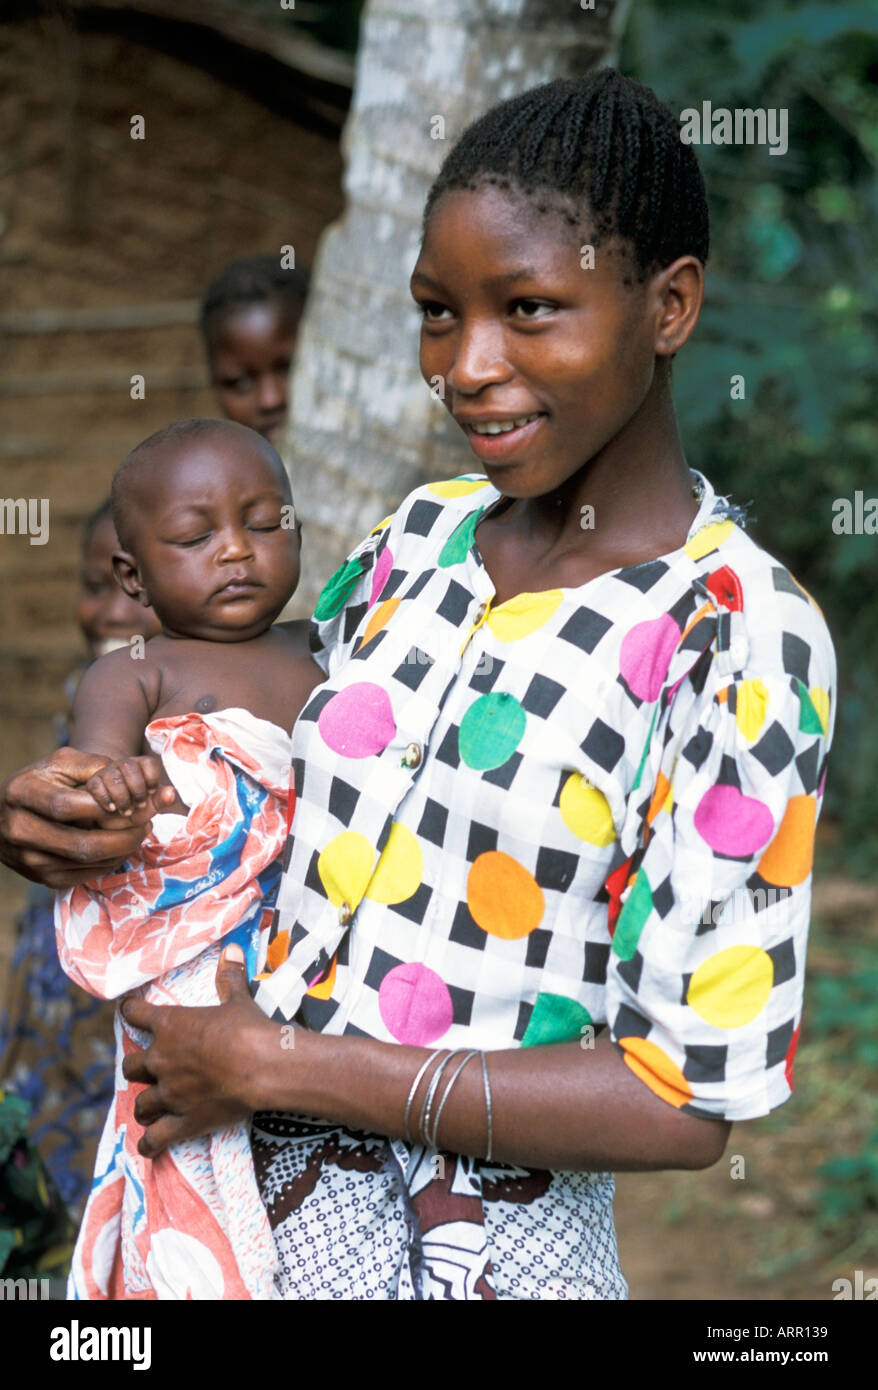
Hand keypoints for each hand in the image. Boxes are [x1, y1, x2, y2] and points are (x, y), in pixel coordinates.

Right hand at [0, 747, 171, 887]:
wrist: (11, 814)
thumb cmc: (43, 781)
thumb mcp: (61, 762)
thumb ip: (93, 765)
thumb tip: (129, 775)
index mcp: (20, 794)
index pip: (67, 806)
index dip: (104, 806)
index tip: (131, 802)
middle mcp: (19, 830)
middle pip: (81, 843)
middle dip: (124, 834)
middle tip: (147, 821)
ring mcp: (29, 859)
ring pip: (87, 861)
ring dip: (123, 848)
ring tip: (139, 829)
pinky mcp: (43, 879)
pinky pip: (86, 874)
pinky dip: (112, 860)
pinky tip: (122, 844)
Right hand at [85, 754, 165, 817]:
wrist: (112, 819)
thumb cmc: (134, 810)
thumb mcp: (149, 808)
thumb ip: (161, 800)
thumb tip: (171, 792)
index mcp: (141, 767)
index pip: (148, 762)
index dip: (151, 778)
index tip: (151, 793)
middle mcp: (123, 766)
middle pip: (130, 766)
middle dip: (137, 789)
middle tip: (139, 805)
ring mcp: (107, 773)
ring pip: (113, 776)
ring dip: (122, 796)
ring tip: (126, 811)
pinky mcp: (93, 783)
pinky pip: (96, 785)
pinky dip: (105, 798)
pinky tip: (112, 809)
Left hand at [120, 945, 281, 1156]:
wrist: (261, 1066)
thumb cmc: (249, 1028)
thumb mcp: (238, 999)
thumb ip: (229, 978)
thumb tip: (231, 950)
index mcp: (170, 1026)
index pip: (136, 1014)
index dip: (131, 1011)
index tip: (128, 1010)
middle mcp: (161, 1060)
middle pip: (131, 1066)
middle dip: (138, 1068)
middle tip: (150, 1069)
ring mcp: (169, 1093)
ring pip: (141, 1103)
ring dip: (145, 1104)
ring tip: (151, 1106)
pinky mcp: (182, 1121)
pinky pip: (155, 1138)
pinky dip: (150, 1143)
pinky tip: (149, 1146)